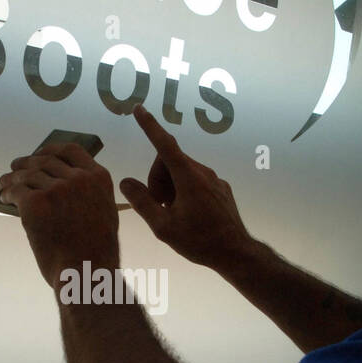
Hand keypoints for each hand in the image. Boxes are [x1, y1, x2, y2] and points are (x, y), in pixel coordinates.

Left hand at [0, 141, 119, 287]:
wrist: (85, 272)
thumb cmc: (95, 252)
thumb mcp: (105, 212)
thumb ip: (90, 193)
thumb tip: (67, 182)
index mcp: (98, 178)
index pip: (71, 151)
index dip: (51, 150)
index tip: (40, 153)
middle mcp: (78, 179)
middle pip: (45, 161)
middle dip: (27, 162)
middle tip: (15, 167)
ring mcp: (56, 190)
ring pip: (28, 175)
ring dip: (13, 177)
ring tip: (4, 182)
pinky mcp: (35, 204)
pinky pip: (17, 191)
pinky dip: (8, 193)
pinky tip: (4, 197)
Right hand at [120, 104, 252, 266]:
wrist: (236, 253)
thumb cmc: (198, 241)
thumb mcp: (162, 226)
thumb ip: (142, 202)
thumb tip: (125, 182)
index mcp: (188, 177)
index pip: (164, 144)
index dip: (150, 126)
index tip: (139, 109)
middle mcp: (202, 172)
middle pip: (169, 162)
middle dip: (157, 178)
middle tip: (157, 205)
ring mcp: (214, 179)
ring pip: (182, 172)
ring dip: (170, 187)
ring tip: (172, 214)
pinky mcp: (221, 188)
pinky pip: (196, 181)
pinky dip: (184, 192)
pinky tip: (187, 215)